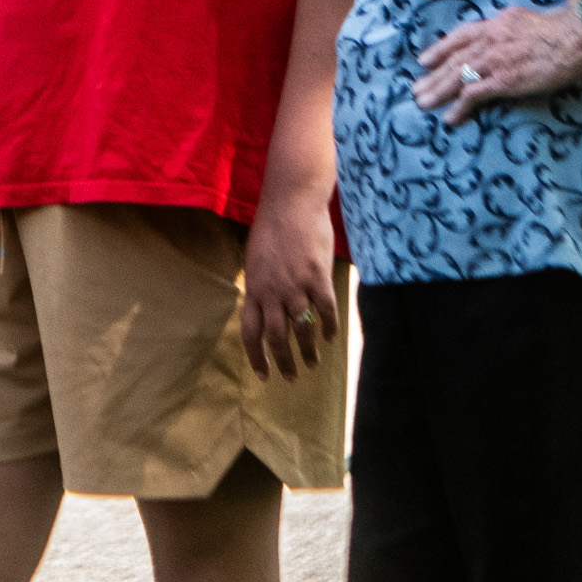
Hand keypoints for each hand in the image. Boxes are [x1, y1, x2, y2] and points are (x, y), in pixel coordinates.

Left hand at [238, 190, 336, 381]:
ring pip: (302, 330)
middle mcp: (272, 293)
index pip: (250, 333)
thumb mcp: (256, 260)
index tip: (263, 375)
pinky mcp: (318, 278)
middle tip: (292, 377)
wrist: (291, 203)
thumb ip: (260, 286)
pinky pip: (326, 311)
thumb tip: (263, 308)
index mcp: (253, 289)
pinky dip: (329, 328)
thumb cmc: (272, 229)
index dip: (256, 357)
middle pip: (276, 339)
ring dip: (308, 351)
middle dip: (284, 363)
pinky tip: (331, 337)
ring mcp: (296, 286)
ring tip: (313, 363)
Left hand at [413, 1, 581, 127]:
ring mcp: (495, 60)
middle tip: (416, 89)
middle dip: (433, 76)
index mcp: (497, 23)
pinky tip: (451, 118)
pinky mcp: (504, 80)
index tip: (424, 60)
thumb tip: (519, 31)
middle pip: (454, 59)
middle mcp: (490, 39)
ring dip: (438, 93)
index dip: (440, 49)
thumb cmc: (567, 26)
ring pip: (457, 77)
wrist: (579, 35)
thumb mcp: (533, 17)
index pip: (460, 35)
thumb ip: (519, 26)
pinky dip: (460, 108)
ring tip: (424, 104)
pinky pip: (474, 95)